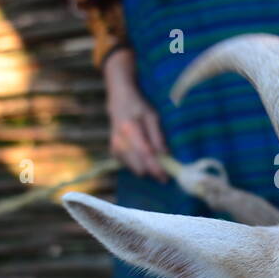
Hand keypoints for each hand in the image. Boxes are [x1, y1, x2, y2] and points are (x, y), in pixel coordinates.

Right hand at [104, 49, 168, 180]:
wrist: (118, 99)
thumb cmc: (138, 106)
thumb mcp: (152, 116)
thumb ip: (158, 136)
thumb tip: (166, 155)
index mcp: (131, 129)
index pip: (146, 154)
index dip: (156, 168)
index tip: (166, 178)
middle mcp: (120, 140)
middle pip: (138, 166)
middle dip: (152, 171)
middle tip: (164, 172)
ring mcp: (114, 146)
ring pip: (133, 168)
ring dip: (145, 168)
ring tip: (155, 162)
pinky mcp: (113, 150)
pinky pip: (128, 165)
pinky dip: (137, 164)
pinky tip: (142, 156)